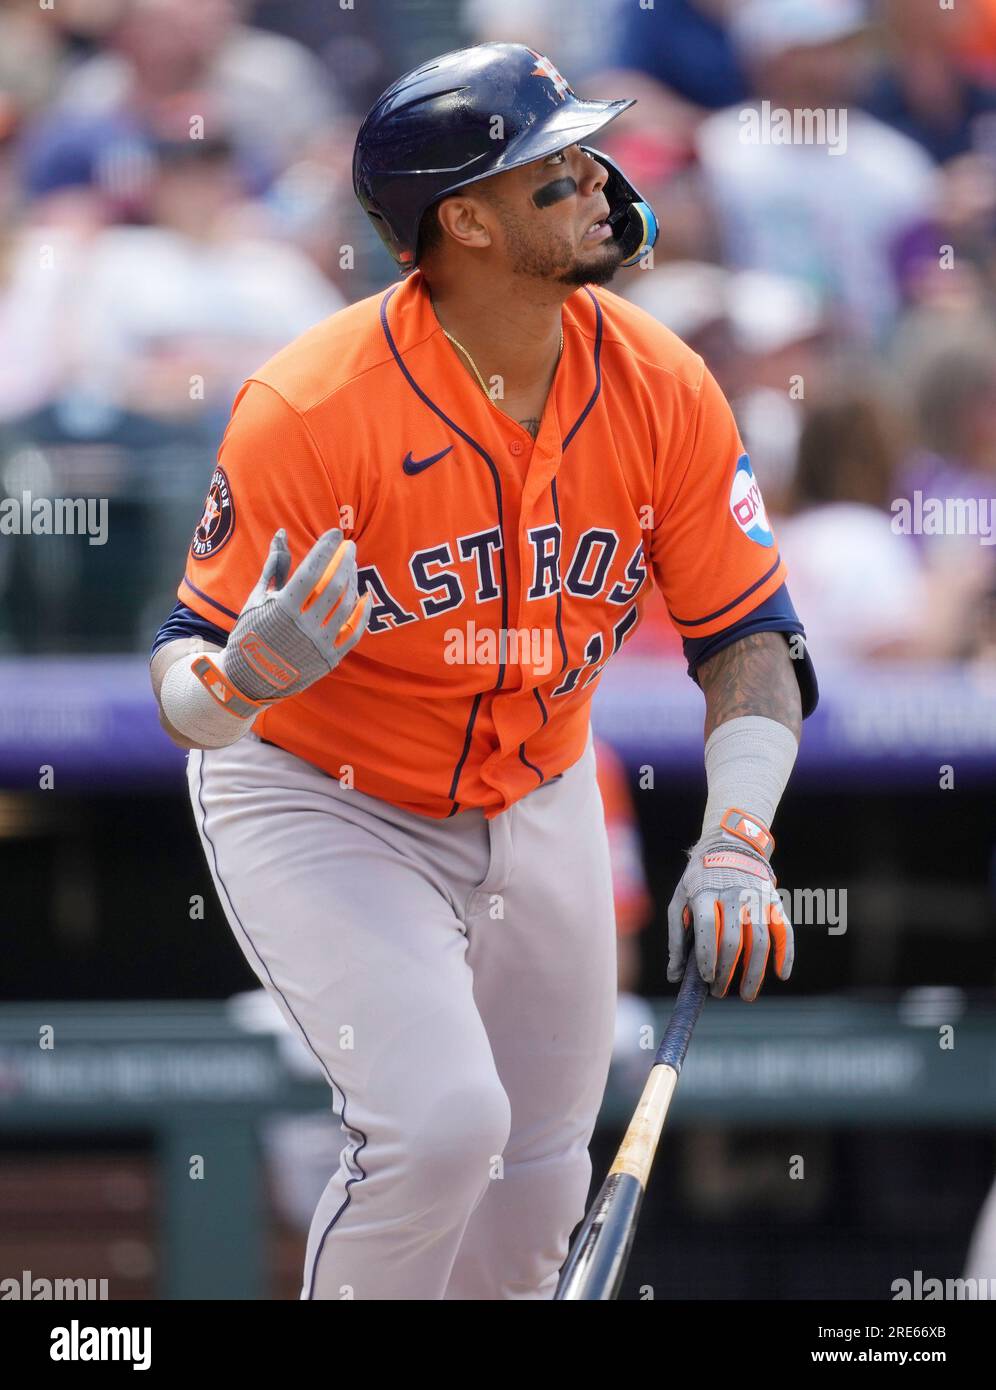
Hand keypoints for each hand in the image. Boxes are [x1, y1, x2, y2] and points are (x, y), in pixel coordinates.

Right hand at [221, 528, 370, 703]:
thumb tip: (281, 535)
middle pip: (335, 586)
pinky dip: (362, 613)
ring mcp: (319, 644)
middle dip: (345, 561)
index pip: (311, 570)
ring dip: (353, 582)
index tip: (335, 533)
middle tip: (349, 547)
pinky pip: (353, 632)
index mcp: (283, 608)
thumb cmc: (250, 633)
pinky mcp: (329, 659)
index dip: (325, 548)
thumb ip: (274, 566)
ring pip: (346, 606)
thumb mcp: (257, 598)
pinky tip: (365, 596)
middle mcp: (304, 626)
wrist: (249, 679)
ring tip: (352, 568)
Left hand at [666, 809, 792, 1001]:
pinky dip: (785, 954)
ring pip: (760, 941)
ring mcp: (757, 898)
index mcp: (705, 892)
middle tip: (719, 992)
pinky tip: (781, 974)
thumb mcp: (680, 899)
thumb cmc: (699, 879)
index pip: (707, 927)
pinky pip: (784, 931)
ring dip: (755, 973)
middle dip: (727, 972)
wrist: (730, 846)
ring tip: (747, 995)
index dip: (708, 956)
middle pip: (734, 940)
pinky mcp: (775, 902)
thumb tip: (675, 976)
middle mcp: (733, 895)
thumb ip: (676, 937)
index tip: (706, 978)